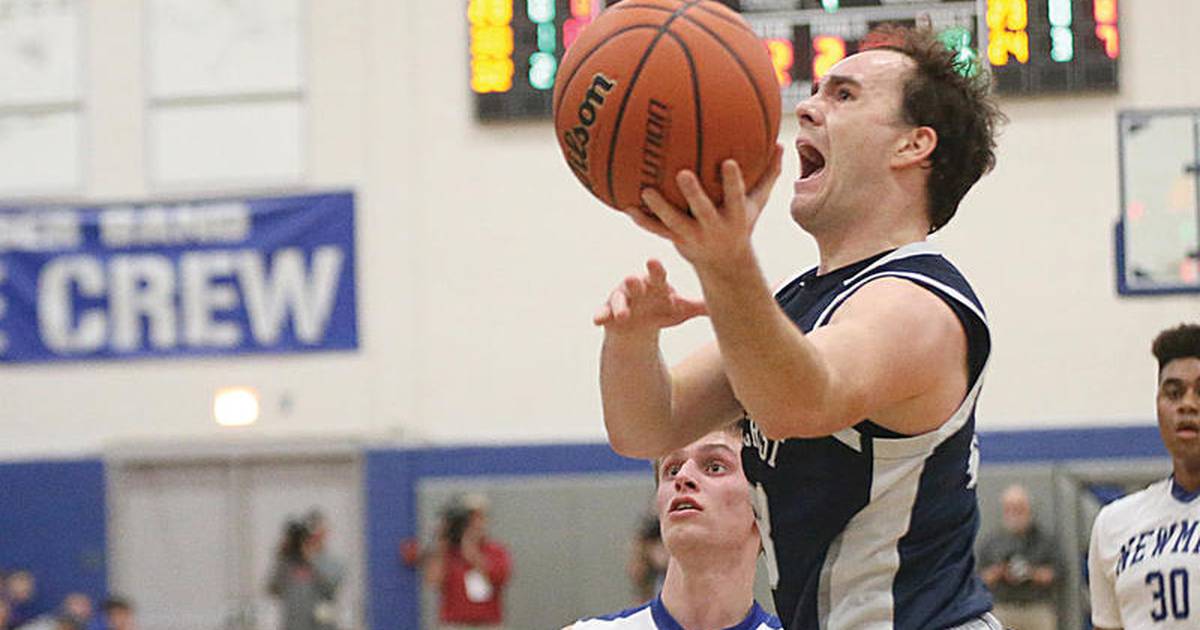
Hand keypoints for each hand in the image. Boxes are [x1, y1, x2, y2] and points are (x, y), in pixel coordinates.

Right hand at [594, 259, 705, 332]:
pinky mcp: (608, 312)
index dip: (655, 269)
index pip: (657, 273)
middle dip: (633, 282)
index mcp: (655, 282)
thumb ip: (700, 305)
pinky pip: (603, 312)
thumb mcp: (680, 310)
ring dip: (620, 305)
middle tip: (634, 281)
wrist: (638, 326)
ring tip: (624, 315)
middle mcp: (636, 285)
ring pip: (618, 298)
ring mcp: (620, 298)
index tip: (654, 262)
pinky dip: (600, 315)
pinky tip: (596, 321)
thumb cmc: (662, 310)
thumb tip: (732, 302)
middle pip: (634, 281)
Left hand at [625, 145, 783, 269]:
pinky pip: (656, 230)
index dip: (732, 182)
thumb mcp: (757, 204)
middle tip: (682, 173)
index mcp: (735, 217)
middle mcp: (713, 228)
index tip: (728, 162)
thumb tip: (781, 144)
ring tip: (645, 190)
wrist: (725, 264)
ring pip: (674, 222)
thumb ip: (768, 175)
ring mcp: (692, 236)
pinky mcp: (676, 241)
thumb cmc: (741, 222)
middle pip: (703, 211)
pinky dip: (642, 220)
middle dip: (693, 194)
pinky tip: (626, 206)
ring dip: (659, 207)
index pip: (736, 198)